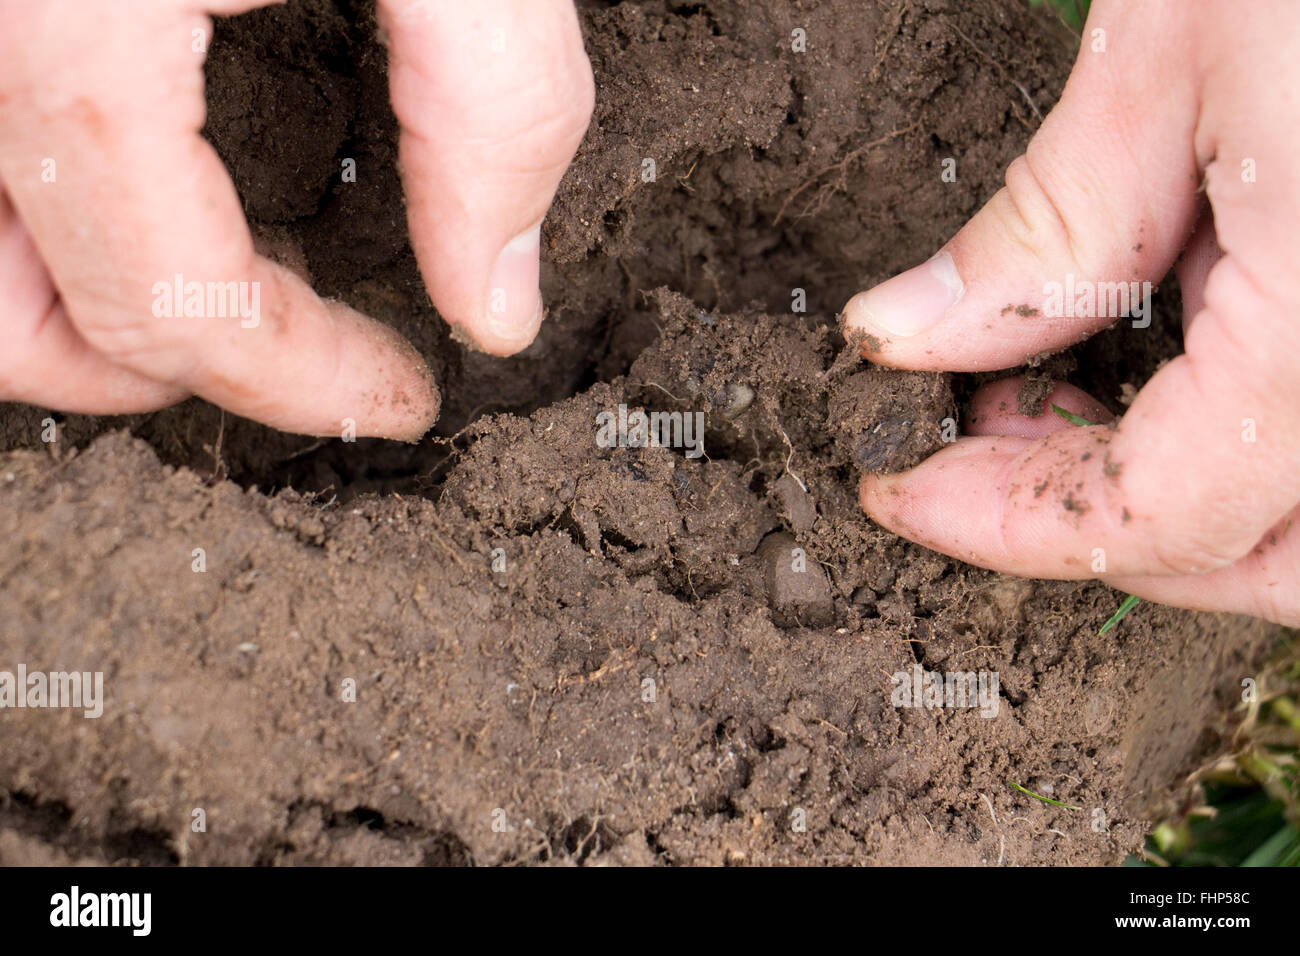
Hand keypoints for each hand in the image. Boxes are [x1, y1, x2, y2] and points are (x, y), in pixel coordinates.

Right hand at [0, 0, 592, 439]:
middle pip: (21, 317)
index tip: (405, 396)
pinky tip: (185, 184)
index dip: (302, 381)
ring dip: (97, 311)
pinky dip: (79, 215)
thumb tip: (495, 304)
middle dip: (173, 377)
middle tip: (310, 370)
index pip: (168, 298)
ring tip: (238, 299)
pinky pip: (2, 163)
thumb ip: (491, 109)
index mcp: (71, 28)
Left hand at [842, 0, 1299, 624]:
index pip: (1162, 515)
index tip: (901, 490)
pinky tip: (1153, 358)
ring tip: (1049, 405)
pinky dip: (1233, 443)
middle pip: (1260, 564)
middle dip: (1098, 534)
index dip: (1006, 524)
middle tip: (973, 450)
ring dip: (1172, 506)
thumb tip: (899, 339)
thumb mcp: (1172, 48)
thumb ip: (1039, 231)